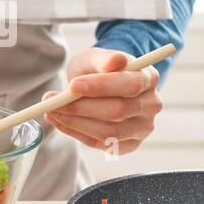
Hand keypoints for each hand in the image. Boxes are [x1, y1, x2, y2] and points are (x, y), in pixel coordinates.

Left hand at [43, 48, 162, 155]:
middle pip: (117, 111)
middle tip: (52, 100)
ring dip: (74, 122)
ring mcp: (142, 128)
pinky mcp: (128, 145)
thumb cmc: (99, 69)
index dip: (100, 87)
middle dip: (80, 107)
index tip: (72, 86)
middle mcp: (151, 105)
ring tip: (51, 110)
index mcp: (149, 78)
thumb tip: (117, 61)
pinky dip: (75, 133)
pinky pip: (99, 143)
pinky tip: (60, 120)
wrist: (101, 85)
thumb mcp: (97, 58)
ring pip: (108, 133)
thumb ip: (105, 59)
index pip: (130, 85)